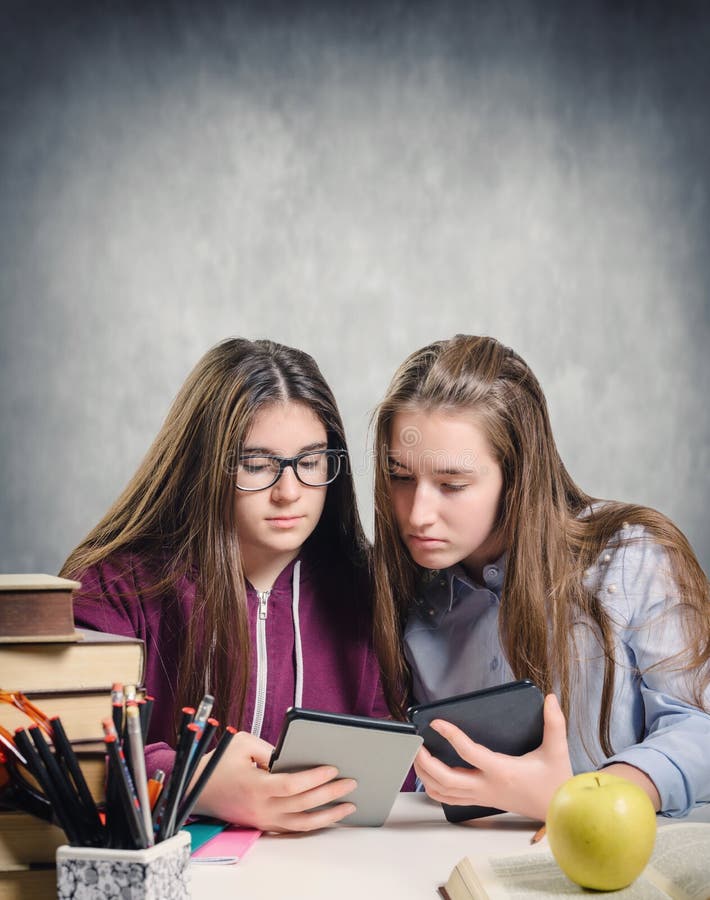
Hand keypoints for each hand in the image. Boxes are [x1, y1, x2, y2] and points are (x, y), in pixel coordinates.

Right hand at [191, 731, 356, 831]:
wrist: (196, 788)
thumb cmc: (219, 763)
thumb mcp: (242, 743)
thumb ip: (270, 748)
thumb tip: (296, 756)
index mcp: (255, 786)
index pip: (291, 785)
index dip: (313, 778)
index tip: (333, 769)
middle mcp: (261, 808)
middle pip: (302, 805)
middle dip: (330, 794)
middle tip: (351, 783)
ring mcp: (263, 819)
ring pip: (302, 823)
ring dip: (328, 815)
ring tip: (349, 805)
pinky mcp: (264, 824)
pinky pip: (293, 827)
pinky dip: (314, 823)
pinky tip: (330, 815)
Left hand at [414, 693, 572, 820]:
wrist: (556, 812)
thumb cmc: (554, 783)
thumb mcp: (557, 751)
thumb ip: (555, 723)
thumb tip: (551, 698)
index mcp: (502, 771)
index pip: (469, 753)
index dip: (451, 736)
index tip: (436, 722)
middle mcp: (487, 786)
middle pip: (446, 779)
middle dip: (426, 761)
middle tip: (416, 742)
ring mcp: (481, 796)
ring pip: (443, 792)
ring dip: (425, 774)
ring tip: (416, 754)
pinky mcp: (480, 800)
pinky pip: (449, 799)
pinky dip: (434, 787)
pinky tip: (428, 773)